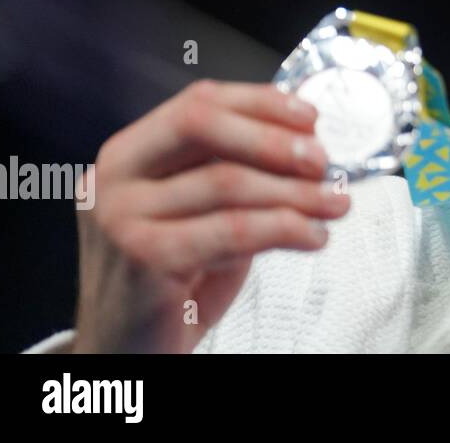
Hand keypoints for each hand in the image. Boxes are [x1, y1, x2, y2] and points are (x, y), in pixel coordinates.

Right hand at [71, 80, 350, 352]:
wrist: (129, 347)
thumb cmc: (173, 277)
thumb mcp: (201, 212)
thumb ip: (236, 170)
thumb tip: (308, 141)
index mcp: (128, 153)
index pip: (198, 101)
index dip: (260, 102)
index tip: (311, 118)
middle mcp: (113, 176)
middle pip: (201, 125)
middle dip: (273, 139)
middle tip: (323, 162)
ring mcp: (121, 216)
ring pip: (226, 182)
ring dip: (296, 192)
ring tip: (335, 205)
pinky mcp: (143, 258)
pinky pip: (231, 230)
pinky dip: (284, 228)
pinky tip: (313, 237)